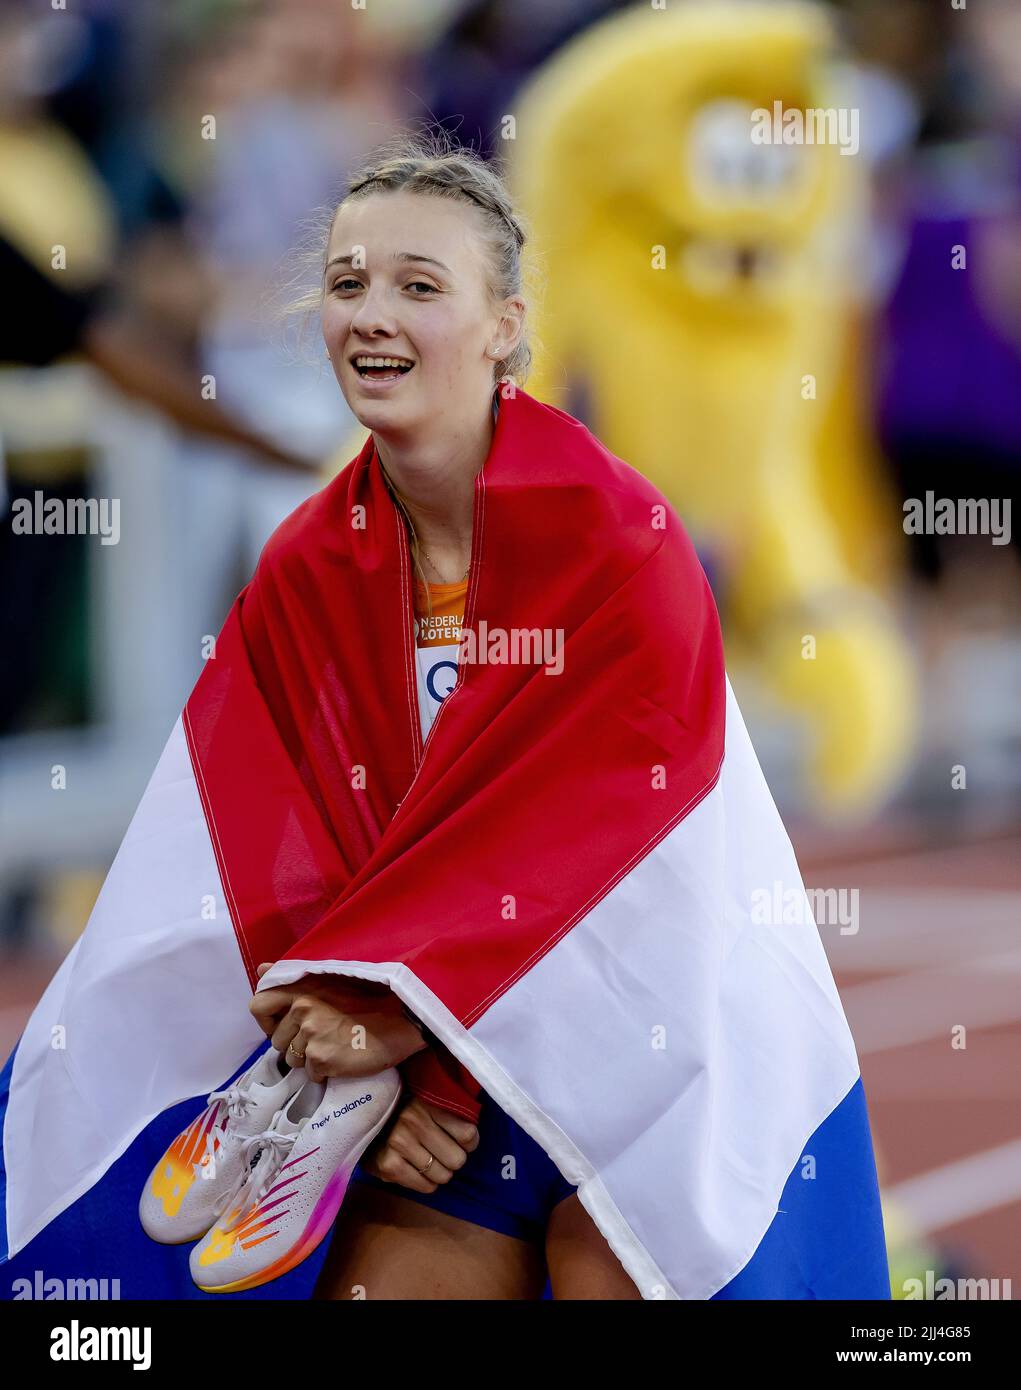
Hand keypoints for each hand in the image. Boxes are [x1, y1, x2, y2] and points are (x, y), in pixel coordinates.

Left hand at [250, 963, 428, 1081]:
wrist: (401, 1018)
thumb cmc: (369, 997)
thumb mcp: (330, 976)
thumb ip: (292, 976)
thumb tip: (261, 969)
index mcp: (301, 987)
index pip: (258, 1006)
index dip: (268, 1021)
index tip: (286, 1025)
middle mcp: (301, 1009)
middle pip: (277, 1041)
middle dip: (294, 1044)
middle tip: (321, 1038)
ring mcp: (310, 1035)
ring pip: (292, 1060)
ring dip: (309, 1058)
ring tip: (335, 1046)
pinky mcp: (321, 1059)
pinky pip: (311, 1074)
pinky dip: (325, 1071)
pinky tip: (343, 1058)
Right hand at [361, 1095, 479, 1193]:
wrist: (365, 1119)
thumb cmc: (404, 1111)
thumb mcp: (426, 1102)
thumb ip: (449, 1113)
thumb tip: (473, 1137)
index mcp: (428, 1104)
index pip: (467, 1134)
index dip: (470, 1142)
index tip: (462, 1141)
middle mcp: (414, 1123)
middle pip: (457, 1160)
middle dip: (454, 1159)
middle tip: (444, 1153)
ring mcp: (400, 1145)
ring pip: (443, 1176)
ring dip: (440, 1172)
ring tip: (430, 1162)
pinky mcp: (388, 1166)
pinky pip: (426, 1186)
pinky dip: (427, 1183)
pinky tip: (419, 1171)